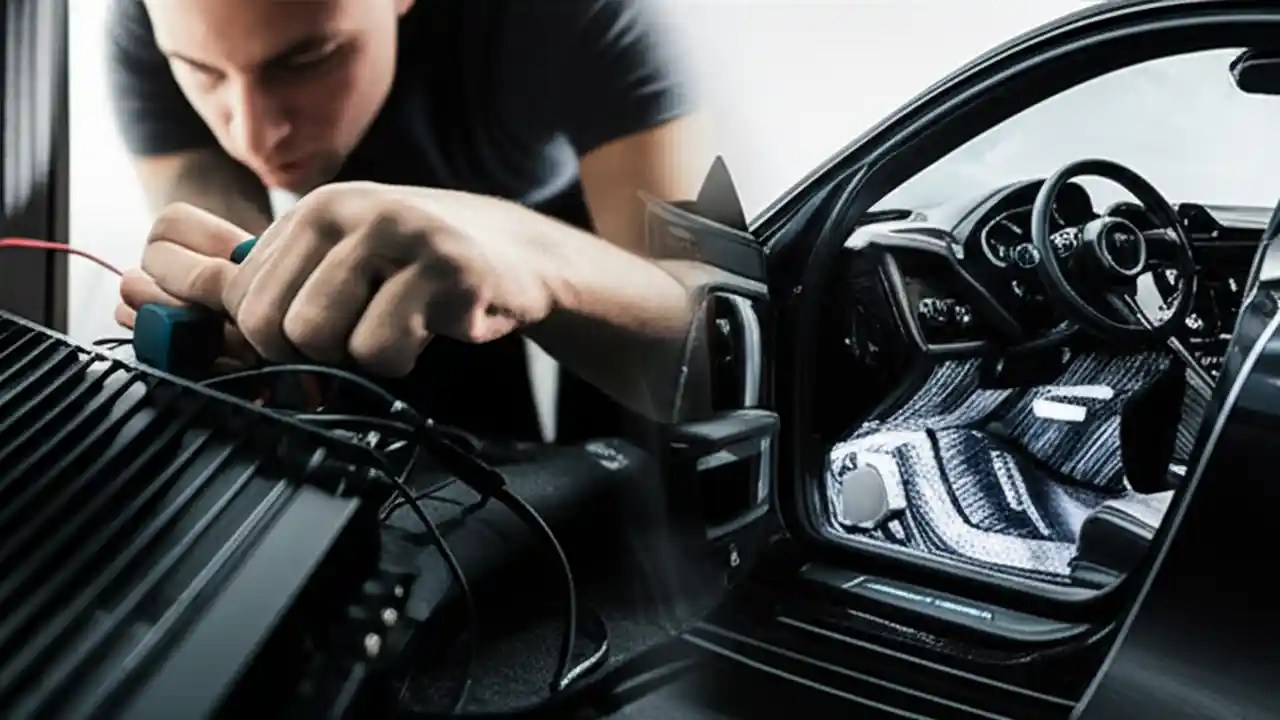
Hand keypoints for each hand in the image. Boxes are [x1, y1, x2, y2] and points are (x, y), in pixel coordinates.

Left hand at [120, 182, 562, 376]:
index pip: (239, 298)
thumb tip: (134, 290)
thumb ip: (242, 283)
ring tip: (392, 328)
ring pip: (321, 338)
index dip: (266, 342)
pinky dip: (400, 362)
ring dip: (358, 358)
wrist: (513, 261)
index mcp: (310, 212)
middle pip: (271, 323)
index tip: (308, 342)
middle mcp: (349, 210)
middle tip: (355, 338)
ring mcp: (400, 235)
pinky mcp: (447, 270)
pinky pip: (383, 350)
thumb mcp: (328, 267)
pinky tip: (426, 332)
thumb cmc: (410, 274)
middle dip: (308, 354)